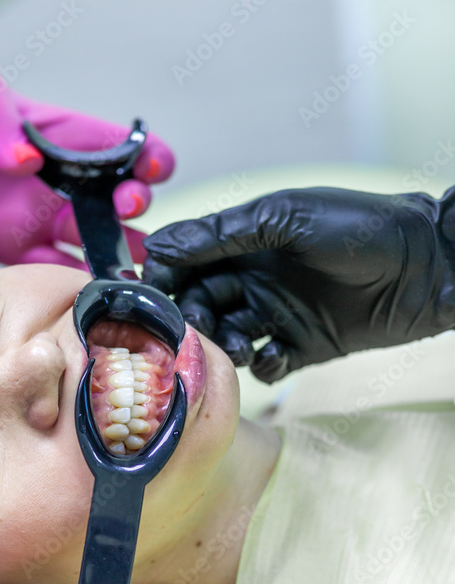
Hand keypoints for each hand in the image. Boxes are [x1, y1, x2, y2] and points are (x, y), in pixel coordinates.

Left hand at [0, 47, 173, 267]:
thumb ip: (0, 118)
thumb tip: (26, 165)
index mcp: (68, 137)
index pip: (129, 150)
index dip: (151, 161)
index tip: (145, 170)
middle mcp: (65, 182)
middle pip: (125, 204)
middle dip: (137, 209)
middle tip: (123, 208)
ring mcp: (42, 220)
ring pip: (102, 245)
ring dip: (119, 256)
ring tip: (124, 267)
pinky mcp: (13, 249)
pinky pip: (54, 272)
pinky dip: (75, 285)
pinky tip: (86, 294)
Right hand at [143, 186, 454, 382]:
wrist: (427, 268)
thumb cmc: (361, 229)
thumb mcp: (286, 217)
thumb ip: (223, 233)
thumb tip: (159, 244)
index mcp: (247, 241)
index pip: (188, 260)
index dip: (167, 276)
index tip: (154, 293)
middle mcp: (257, 278)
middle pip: (201, 302)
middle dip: (193, 316)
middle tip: (199, 325)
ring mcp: (278, 314)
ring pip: (227, 337)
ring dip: (223, 344)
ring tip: (239, 345)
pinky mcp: (303, 347)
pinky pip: (266, 364)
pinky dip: (263, 365)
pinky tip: (276, 355)